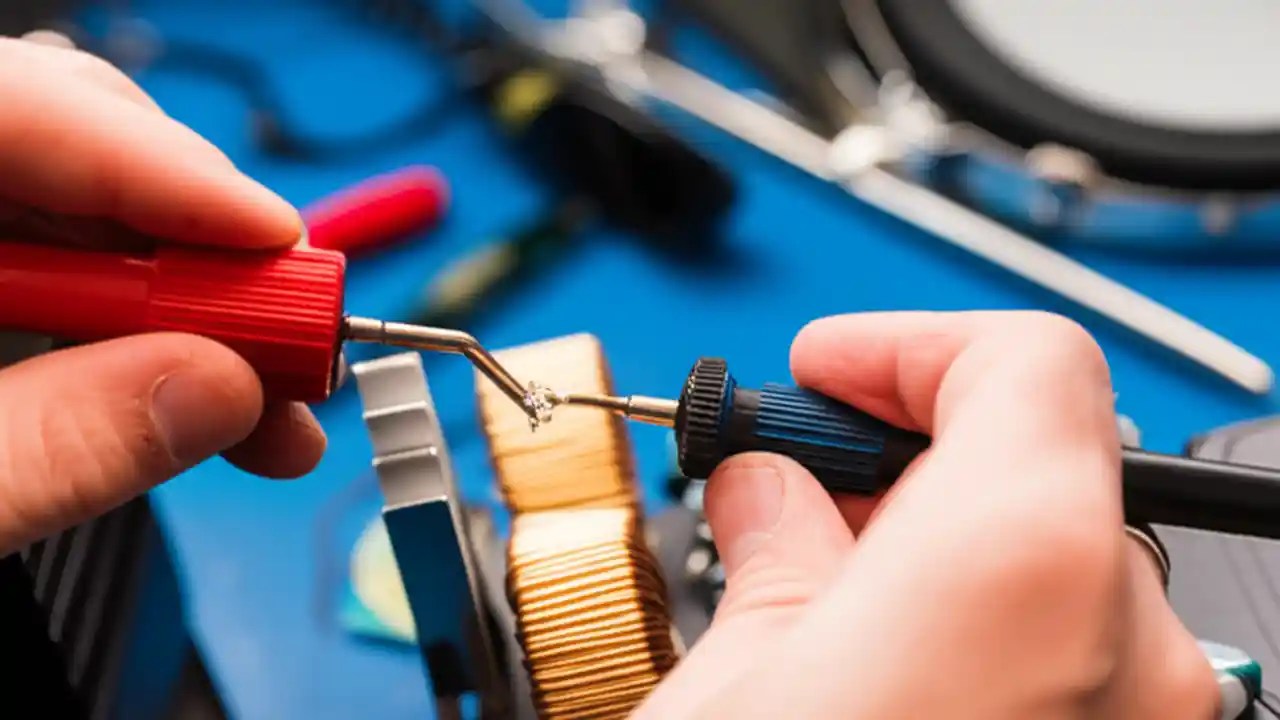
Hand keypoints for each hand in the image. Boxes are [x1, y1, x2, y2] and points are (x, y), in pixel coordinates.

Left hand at [0, 34, 324, 554]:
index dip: (165, 168)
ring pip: (88, 217)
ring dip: (198, 313)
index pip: (16, 110)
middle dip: (205, 248)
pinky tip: (206, 397)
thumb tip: (213, 392)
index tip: (280, 244)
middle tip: (289, 337)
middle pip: (74, 149)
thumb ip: (48, 449)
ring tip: (270, 404)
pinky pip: (69, 278)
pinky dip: (150, 342)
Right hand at [638, 312, 1217, 718]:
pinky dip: (979, 618)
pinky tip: (880, 650)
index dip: (906, 346)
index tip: (822, 373)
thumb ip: (771, 546)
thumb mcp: (734, 678)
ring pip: (1051, 561)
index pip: (1025, 360)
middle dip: (902, 450)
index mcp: (1023, 563)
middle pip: (1033, 460)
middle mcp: (1123, 639)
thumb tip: (770, 491)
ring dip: (935, 538)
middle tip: (794, 480)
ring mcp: (1138, 712)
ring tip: (819, 581)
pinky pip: (1069, 645)